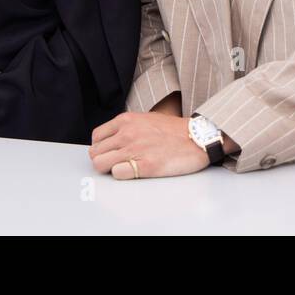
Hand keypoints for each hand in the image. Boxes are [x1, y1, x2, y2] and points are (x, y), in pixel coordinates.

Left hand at [88, 111, 209, 178]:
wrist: (198, 137)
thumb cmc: (174, 131)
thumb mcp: (147, 119)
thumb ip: (127, 127)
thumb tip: (112, 140)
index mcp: (126, 120)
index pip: (96, 137)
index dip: (102, 147)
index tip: (111, 152)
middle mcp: (127, 133)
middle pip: (95, 152)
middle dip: (104, 159)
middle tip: (117, 163)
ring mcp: (135, 150)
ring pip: (100, 164)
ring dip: (109, 169)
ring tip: (124, 168)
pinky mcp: (145, 166)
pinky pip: (117, 174)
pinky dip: (122, 175)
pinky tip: (134, 172)